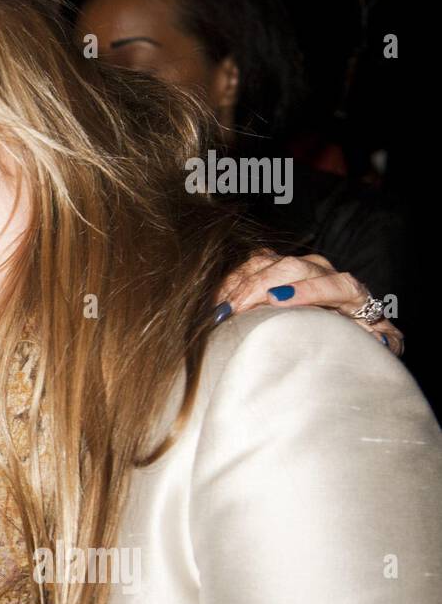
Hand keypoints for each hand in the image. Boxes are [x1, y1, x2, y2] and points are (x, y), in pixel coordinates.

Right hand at [216, 250, 403, 354]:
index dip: (307, 290)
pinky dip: (230, 281)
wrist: (345, 316)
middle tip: (233, 311)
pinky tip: (217, 301)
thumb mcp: (378, 341)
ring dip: (240, 283)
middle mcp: (323, 270)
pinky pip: (248, 264)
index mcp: (352, 290)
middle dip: (260, 286)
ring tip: (220, 309)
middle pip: (293, 268)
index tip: (279, 300)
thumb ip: (385, 341)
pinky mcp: (273, 263)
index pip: (335, 284)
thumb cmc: (357, 333)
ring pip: (266, 262)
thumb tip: (380, 340)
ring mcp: (295, 264)